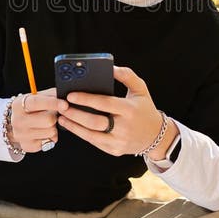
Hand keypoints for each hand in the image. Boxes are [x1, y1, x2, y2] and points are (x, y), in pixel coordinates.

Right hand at [10, 88, 68, 152]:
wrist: (18, 123)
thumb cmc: (32, 109)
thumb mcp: (38, 97)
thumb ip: (51, 95)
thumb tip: (65, 94)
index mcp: (18, 105)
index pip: (37, 103)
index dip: (52, 103)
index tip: (65, 105)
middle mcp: (17, 120)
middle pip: (48, 120)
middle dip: (55, 117)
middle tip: (53, 115)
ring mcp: (21, 135)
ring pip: (51, 132)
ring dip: (54, 128)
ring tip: (48, 124)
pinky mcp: (27, 146)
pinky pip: (49, 143)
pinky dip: (51, 137)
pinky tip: (44, 132)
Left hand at [57, 66, 175, 157]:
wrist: (156, 136)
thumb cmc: (145, 109)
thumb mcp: (140, 89)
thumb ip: (126, 75)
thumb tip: (111, 67)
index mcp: (129, 109)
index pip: (104, 103)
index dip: (85, 99)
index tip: (70, 95)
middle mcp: (124, 127)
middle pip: (94, 122)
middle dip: (75, 114)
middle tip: (62, 106)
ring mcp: (119, 141)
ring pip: (91, 135)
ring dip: (74, 126)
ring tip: (62, 117)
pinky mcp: (114, 150)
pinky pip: (94, 142)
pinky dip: (81, 134)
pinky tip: (72, 126)